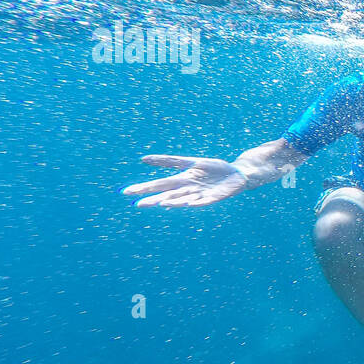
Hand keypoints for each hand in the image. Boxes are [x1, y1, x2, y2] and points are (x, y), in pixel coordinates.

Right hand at [123, 154, 250, 207]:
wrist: (236, 174)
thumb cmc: (213, 169)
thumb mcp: (190, 162)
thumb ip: (168, 161)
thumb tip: (143, 159)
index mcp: (181, 181)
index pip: (159, 185)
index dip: (144, 189)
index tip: (126, 193)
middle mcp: (188, 190)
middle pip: (168, 195)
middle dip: (153, 199)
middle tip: (137, 204)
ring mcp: (201, 195)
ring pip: (183, 200)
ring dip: (173, 202)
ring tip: (161, 203)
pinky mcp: (216, 197)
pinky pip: (204, 201)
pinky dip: (196, 203)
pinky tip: (188, 204)